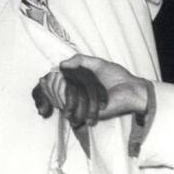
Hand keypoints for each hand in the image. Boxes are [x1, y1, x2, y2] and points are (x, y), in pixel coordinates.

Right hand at [33, 55, 149, 126]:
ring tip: (62, 80)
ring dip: (58, 89)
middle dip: (49, 86)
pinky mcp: (86, 112)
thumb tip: (61, 63)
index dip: (46, 86)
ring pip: (59, 101)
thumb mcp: (96, 63)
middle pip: (54, 97)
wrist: (131, 88)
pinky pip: (70, 105)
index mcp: (79, 90)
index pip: (56, 91)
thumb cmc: (118, 77)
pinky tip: (67, 86)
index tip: (42, 79)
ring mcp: (81, 107)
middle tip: (50, 78)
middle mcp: (78, 100)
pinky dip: (66, 94)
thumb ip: (80, 60)